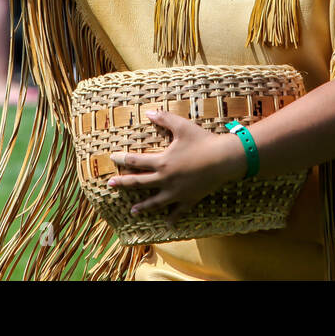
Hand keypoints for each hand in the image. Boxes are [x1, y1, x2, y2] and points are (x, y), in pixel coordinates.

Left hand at [106, 110, 246, 223]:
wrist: (224, 159)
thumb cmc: (202, 141)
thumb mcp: (182, 126)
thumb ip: (164, 119)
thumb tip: (149, 112)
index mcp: (162, 162)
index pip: (136, 161)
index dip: (122, 159)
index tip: (113, 158)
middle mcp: (166, 179)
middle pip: (139, 183)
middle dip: (123, 183)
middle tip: (111, 184)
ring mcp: (177, 192)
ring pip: (155, 202)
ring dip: (143, 206)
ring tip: (133, 210)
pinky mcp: (189, 199)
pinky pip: (178, 211)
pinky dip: (172, 217)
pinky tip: (167, 223)